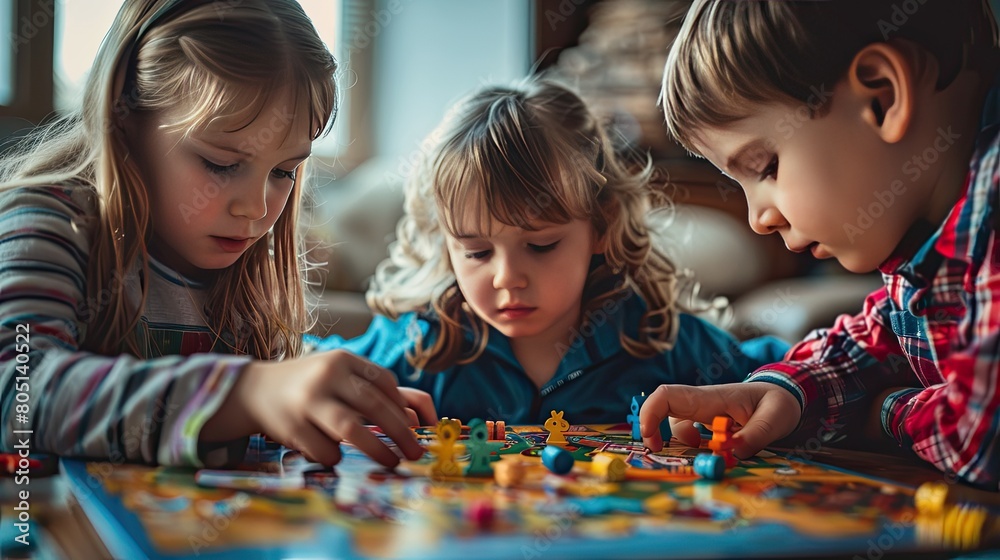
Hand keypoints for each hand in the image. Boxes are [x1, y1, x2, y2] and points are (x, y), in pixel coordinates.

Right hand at [204, 350, 437, 467]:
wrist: (255, 391)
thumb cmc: (310, 385)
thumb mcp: (340, 376)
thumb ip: (377, 392)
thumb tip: (421, 418)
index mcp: (342, 360)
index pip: (383, 381)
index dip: (402, 405)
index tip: (414, 426)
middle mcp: (325, 376)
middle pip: (373, 404)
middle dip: (400, 431)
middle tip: (416, 452)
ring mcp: (307, 401)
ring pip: (351, 427)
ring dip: (377, 448)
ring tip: (394, 462)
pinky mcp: (291, 426)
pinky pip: (325, 449)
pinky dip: (336, 456)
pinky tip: (337, 456)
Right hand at [639, 382, 799, 458]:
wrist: (783, 393)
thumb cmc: (776, 402)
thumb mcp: (774, 419)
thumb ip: (755, 436)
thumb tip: (733, 454)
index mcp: (711, 398)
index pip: (669, 396)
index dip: (651, 414)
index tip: (652, 440)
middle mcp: (700, 403)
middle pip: (662, 408)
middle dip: (652, 430)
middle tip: (659, 453)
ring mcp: (701, 411)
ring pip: (674, 424)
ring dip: (679, 443)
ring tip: (701, 456)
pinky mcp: (706, 420)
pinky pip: (687, 431)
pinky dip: (691, 446)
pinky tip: (709, 452)